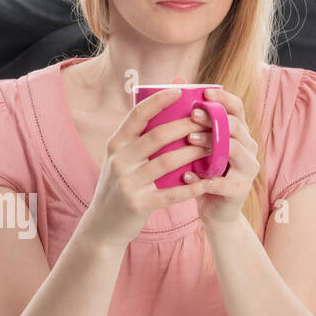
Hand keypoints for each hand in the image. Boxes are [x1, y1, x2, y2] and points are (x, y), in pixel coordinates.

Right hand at [80, 78, 219, 249]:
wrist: (102, 225)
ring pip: (167, 162)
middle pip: (157, 136)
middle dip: (186, 125)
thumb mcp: (121, 158)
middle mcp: (118, 161)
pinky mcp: (138, 205)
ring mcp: (127, 184)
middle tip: (208, 119)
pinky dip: (191, 186)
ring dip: (193, 152)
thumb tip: (165, 101)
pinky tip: (207, 181)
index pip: (137, 115)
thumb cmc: (119, 184)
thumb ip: (139, 135)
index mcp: (115, 144)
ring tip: (212, 146)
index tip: (181, 90)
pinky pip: (171, 193)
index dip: (159, 101)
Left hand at [185, 85, 256, 228]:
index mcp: (239, 133)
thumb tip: (174, 80)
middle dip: (214, 118)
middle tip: (192, 113)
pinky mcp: (239, 190)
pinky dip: (203, 178)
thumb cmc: (203, 173)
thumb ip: (190, 118)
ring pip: (234, 149)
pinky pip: (222, 181)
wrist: (214, 211)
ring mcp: (247, 169)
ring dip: (211, 143)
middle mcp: (249, 147)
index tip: (203, 92)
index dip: (223, 98)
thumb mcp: (197, 144)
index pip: (237, 108)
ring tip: (189, 140)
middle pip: (236, 126)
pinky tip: (186, 176)